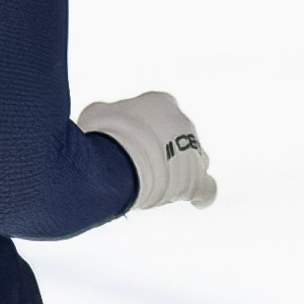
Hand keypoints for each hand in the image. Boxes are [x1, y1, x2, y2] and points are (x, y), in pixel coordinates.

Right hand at [78, 89, 216, 210]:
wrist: (118, 160)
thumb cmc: (102, 134)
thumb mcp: (96, 113)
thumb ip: (108, 114)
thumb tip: (103, 120)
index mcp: (161, 102)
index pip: (160, 111)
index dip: (146, 128)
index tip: (131, 141)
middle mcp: (183, 122)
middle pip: (178, 137)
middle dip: (164, 151)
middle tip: (138, 166)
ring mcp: (193, 151)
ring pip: (196, 160)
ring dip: (183, 170)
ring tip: (160, 183)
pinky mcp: (196, 180)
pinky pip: (207, 188)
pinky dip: (202, 193)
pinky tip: (196, 200)